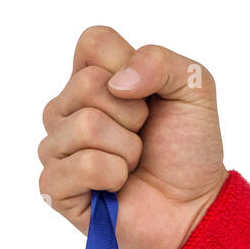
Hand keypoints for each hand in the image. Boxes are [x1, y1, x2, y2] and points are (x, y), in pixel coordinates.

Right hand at [38, 26, 226, 248]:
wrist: (194, 206)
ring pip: (85, 125)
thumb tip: (117, 82)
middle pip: (87, 84)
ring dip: (127, 148)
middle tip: (143, 137)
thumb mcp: (194, 88)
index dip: (129, 66)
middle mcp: (66, 110)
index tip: (149, 97)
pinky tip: (117, 186)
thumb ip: (160, 60)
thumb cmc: (189, 149)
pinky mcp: (54, 188)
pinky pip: (81, 165)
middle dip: (132, 115)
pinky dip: (113, 175)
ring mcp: (57, 148)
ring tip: (132, 164)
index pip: (92, 42)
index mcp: (93, 78)